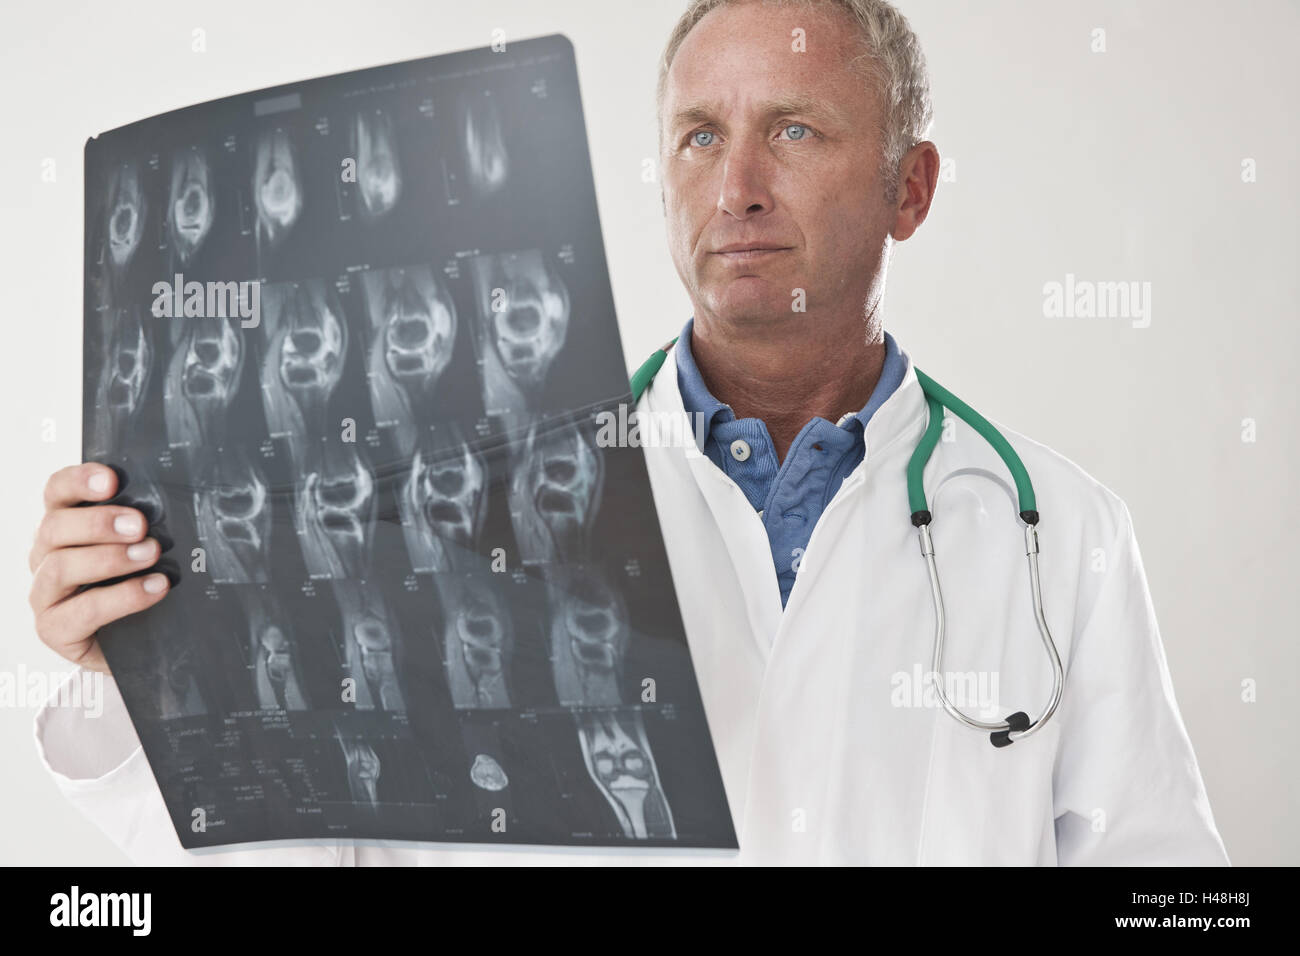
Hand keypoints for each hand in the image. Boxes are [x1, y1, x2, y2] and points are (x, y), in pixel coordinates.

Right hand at [29, 463, 170, 672]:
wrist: (140, 642)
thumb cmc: (137, 582)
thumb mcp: (140, 546)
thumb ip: (141, 525)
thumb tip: (176, 501)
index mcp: (63, 527)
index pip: (56, 493)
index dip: (79, 481)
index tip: (111, 480)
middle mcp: (45, 556)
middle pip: (55, 527)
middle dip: (100, 522)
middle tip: (140, 525)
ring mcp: (45, 593)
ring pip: (62, 566)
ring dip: (110, 558)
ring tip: (152, 554)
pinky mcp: (54, 629)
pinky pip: (82, 611)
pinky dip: (122, 597)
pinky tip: (155, 588)